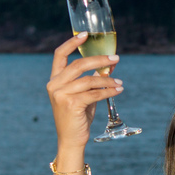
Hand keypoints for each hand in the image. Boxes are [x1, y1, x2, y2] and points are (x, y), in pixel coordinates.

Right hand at [46, 32, 122, 148]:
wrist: (71, 140)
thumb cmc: (78, 117)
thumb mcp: (84, 95)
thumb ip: (92, 80)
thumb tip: (109, 66)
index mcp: (55, 80)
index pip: (59, 55)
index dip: (72, 43)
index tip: (86, 34)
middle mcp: (54, 85)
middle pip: (78, 64)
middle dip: (99, 60)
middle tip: (116, 59)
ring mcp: (61, 95)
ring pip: (89, 80)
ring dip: (108, 80)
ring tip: (120, 83)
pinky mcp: (71, 104)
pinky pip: (94, 93)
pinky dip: (108, 91)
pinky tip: (118, 91)